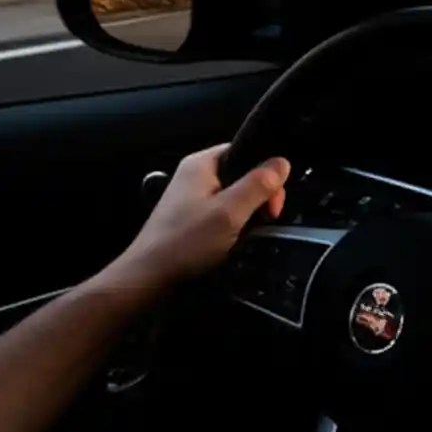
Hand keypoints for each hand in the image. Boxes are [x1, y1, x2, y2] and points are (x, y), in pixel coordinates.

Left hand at [104, 144, 290, 287]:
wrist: (148, 279)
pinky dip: (234, 224)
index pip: (244, 152)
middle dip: (259, 197)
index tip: (274, 202)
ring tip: (249, 234)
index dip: (266, 173)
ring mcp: (191, 198)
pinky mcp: (190, 219)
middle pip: (242, 174)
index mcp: (201, 163)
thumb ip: (258, 185)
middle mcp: (195, 175)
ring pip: (234, 197)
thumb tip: (283, 162)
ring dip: (247, 214)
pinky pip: (222, 213)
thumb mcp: (229, 212)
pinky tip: (236, 240)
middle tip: (266, 220)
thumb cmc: (187, 242)